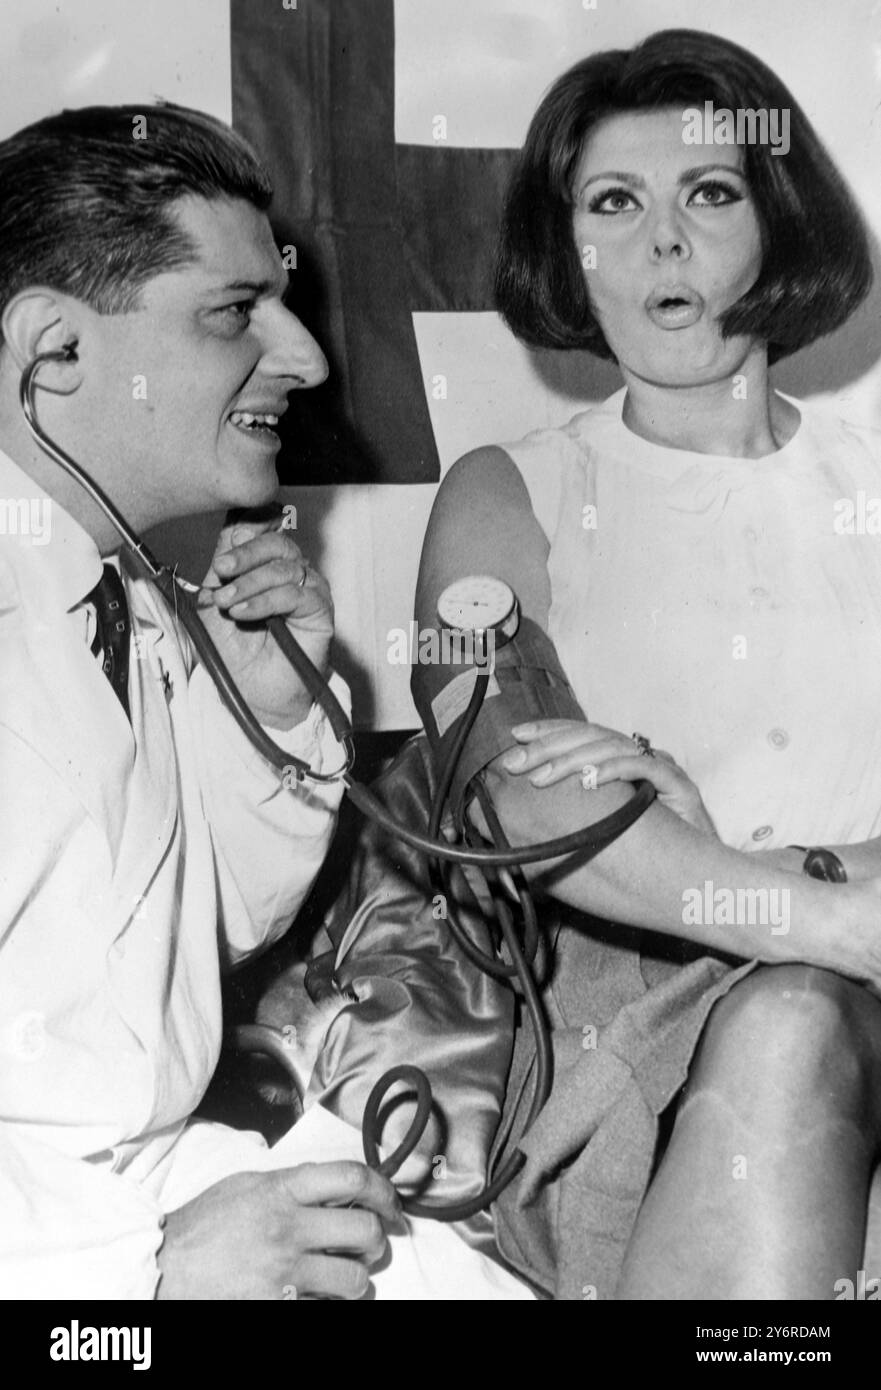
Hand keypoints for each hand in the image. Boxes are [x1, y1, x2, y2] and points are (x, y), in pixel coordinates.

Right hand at [156, 1161, 401, 1300]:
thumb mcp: (245, 1186)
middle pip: (365, 1230)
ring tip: (347, 1275)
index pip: (351, 1177)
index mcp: (281, 1190)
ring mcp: (284, 1272)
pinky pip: (324, 1307)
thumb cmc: (202, 1226)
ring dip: (357, 1278)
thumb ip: (290, 1183)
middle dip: (378, 1238)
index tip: (390, 1202)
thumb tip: (333, 1187)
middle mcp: (287, 1228)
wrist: (163, 1269)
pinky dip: (328, 1303)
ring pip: (353, 1279)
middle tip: (371, 1243)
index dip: (383, 1189)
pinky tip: (317, 1295)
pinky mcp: (279, 1305)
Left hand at [198, 514, 333, 728]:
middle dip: (245, 553)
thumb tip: (233, 529)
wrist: (253, 692)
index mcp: (267, 565)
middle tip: (221, 570)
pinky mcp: (320, 611)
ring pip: (284, 568)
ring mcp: (309, 590)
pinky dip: (265, 601)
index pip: (261, 532)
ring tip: (227, 604)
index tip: (220, 554)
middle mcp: (292, 573)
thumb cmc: (235, 651)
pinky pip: (295, 594)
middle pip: (276, 542)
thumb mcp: (216, 603)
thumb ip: (224, 568)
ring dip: (250, 582)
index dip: (244, 534)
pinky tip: (244, 613)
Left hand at [500, 718, 716, 835]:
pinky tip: (590, 781)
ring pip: (612, 748)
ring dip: (572, 761)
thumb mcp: (602, 829)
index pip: (582, 734)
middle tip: (515, 762)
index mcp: (622, 762)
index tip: (516, 736)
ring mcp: (661, 768)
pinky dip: (616, 770)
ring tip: (541, 778)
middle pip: (591, 737)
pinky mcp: (679, 786)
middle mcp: (641, 757)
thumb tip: (526, 808)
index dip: (549, 731)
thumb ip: (572, 815)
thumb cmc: (648, 854)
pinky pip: (645, 768)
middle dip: (548, 746)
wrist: (700, 877)